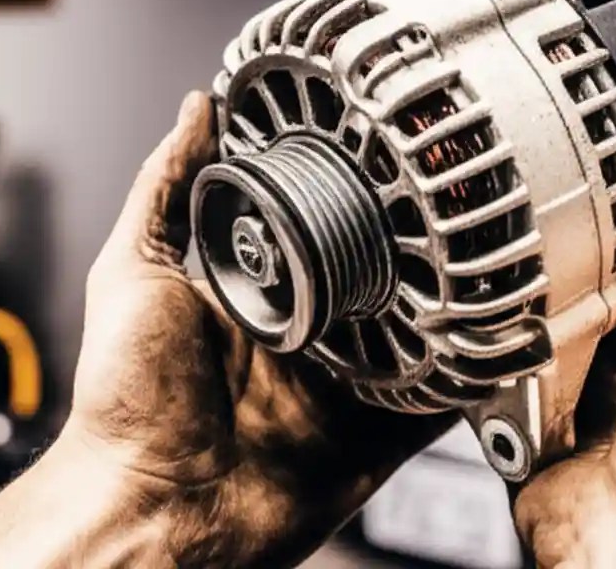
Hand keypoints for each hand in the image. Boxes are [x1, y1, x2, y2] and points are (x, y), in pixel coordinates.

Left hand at [57, 91, 453, 565]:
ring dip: (452, 311)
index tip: (386, 155)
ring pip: (418, 339)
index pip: (322, 228)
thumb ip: (166, 188)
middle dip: (418, 251)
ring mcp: (343, 388)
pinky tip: (489, 345)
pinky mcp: (372, 439)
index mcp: (258, 293)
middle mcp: (307, 337)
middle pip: (381, 281)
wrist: (145, 506)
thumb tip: (198, 110)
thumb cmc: (125, 399)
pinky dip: (466, 381)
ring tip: (491, 267)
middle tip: (457, 210)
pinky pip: (433, 407)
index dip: (354, 195)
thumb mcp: (132, 269)